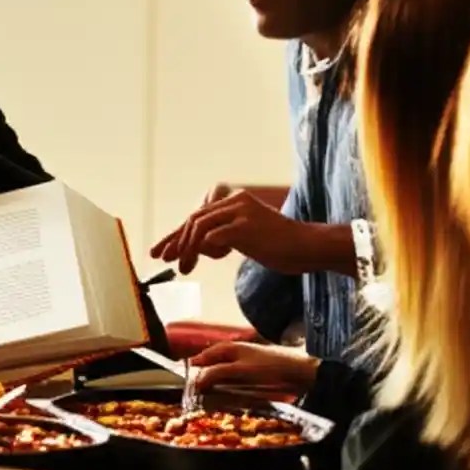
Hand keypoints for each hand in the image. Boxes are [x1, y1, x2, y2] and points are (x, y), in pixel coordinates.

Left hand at [151, 184, 318, 274]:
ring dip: (185, 249)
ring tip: (182, 268)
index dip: (177, 234)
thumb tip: (200, 247)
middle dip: (174, 240)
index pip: (199, 216)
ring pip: (198, 227)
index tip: (162, 250)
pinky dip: (199, 251)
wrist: (308, 248)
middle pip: (194, 219)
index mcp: (235, 202)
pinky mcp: (244, 226)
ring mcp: (240, 212)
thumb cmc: (281, 248)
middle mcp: (235, 201)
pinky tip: (195, 264)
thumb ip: (224, 238)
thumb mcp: (246, 239)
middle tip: (162, 258)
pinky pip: (211, 237)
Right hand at [188, 341, 320, 395]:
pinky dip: (226, 390)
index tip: (184, 387)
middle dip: (202, 381)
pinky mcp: (250, 375)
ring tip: (208, 401)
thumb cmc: (269, 367)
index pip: (202, 358)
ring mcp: (242, 364)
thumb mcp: (240, 370)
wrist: (298, 372)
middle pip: (210, 367)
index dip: (193, 371)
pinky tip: (226, 400)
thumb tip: (197, 380)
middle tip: (195, 397)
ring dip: (214, 387)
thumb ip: (217, 373)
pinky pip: (232, 383)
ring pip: (220, 376)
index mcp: (227, 349)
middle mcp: (233, 354)